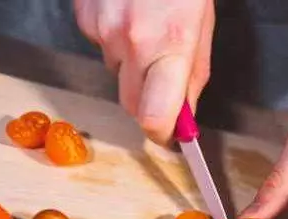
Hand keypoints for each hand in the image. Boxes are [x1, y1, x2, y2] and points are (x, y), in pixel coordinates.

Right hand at [75, 0, 214, 144]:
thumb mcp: (201, 23)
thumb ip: (194, 75)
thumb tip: (185, 116)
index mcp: (172, 44)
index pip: (155, 118)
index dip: (161, 133)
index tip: (169, 134)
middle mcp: (133, 41)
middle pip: (131, 105)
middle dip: (147, 102)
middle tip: (162, 78)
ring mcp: (104, 31)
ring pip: (116, 73)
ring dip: (130, 64)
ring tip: (146, 29)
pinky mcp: (86, 20)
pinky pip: (101, 46)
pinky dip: (114, 39)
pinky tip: (128, 14)